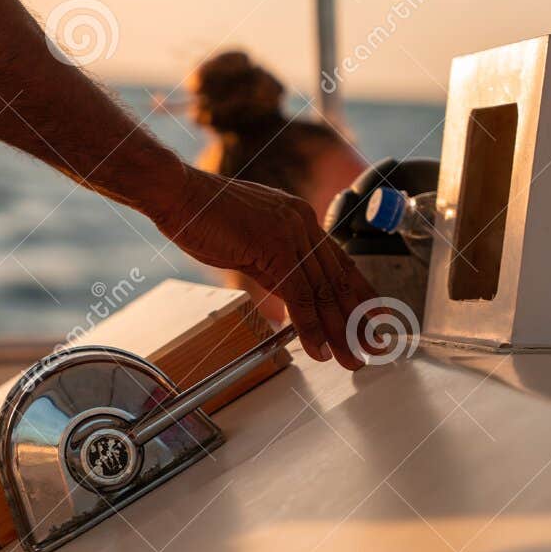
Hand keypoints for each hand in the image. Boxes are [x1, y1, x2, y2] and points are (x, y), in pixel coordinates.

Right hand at [153, 168, 377, 368]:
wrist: (178, 194)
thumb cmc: (202, 216)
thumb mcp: (248, 246)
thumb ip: (274, 270)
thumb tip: (291, 299)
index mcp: (298, 217)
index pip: (338, 262)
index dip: (358, 294)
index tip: (372, 319)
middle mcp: (302, 221)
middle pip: (338, 279)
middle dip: (357, 319)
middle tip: (372, 347)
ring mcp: (291, 231)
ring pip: (323, 290)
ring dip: (339, 329)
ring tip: (349, 357)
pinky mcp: (276, 244)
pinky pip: (299, 293)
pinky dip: (309, 325)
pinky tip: (317, 346)